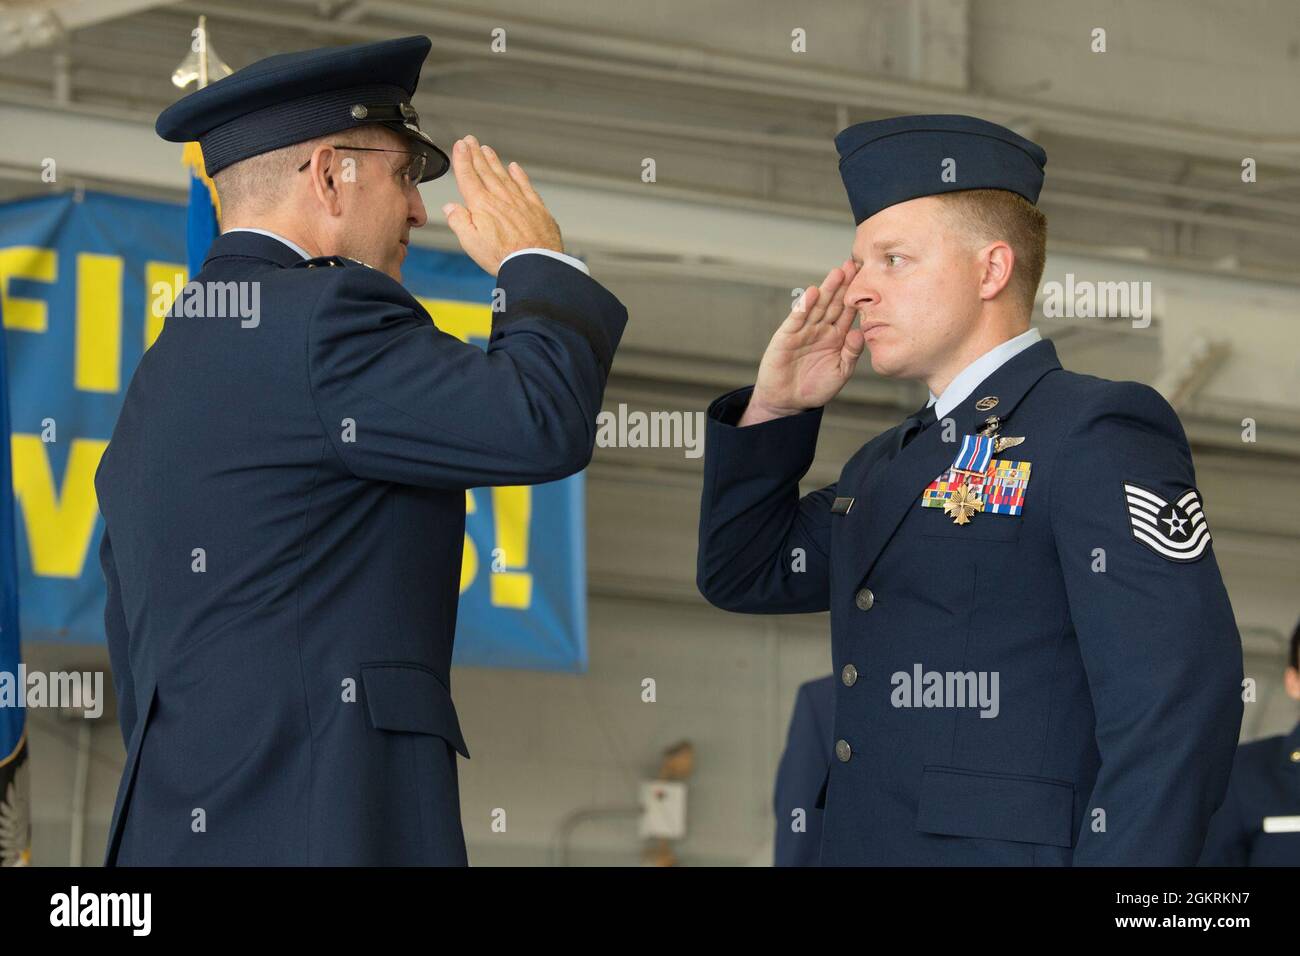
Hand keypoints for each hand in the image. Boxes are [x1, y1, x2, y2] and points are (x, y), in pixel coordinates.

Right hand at [441, 135, 563, 275]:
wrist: (536, 264)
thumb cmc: (503, 258)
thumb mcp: (471, 243)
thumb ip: (459, 221)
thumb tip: (450, 206)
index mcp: (482, 205)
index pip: (469, 177)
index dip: (462, 159)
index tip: (459, 145)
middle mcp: (501, 198)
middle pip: (485, 171)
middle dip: (476, 154)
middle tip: (470, 140)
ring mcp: (520, 201)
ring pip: (504, 175)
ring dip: (494, 161)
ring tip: (486, 149)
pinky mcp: (537, 208)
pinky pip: (526, 186)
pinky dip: (519, 175)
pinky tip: (514, 167)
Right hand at [740, 261, 864, 425]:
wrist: (788, 402)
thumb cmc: (815, 388)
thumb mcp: (840, 372)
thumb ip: (851, 353)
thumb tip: (860, 332)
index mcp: (836, 337)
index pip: (848, 312)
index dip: (857, 296)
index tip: (869, 278)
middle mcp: (820, 330)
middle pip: (833, 303)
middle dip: (843, 285)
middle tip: (854, 264)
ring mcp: (803, 331)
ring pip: (817, 306)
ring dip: (826, 289)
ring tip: (837, 273)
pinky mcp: (786, 337)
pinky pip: (797, 319)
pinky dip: (803, 306)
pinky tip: (811, 293)